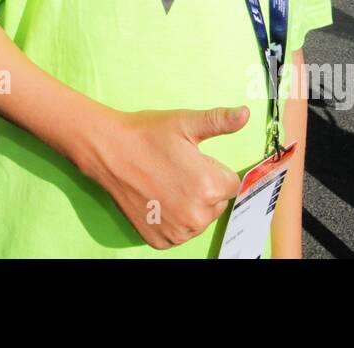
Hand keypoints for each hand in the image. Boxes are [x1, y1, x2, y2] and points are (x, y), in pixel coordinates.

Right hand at [82, 106, 249, 249]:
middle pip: (216, 203)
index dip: (213, 169)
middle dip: (204, 188)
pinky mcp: (160, 239)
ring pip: (199, 219)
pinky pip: (179, 232)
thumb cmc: (146, 134)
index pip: (231, 184)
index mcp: (208, 186)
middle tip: (177, 169)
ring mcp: (177, 231)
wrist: (107, 150)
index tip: (193, 160)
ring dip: (190, 205)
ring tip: (165, 183)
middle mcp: (196, 215)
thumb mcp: (185, 122)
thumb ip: (220, 121)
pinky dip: (172, 219)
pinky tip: (157, 199)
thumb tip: (245, 114)